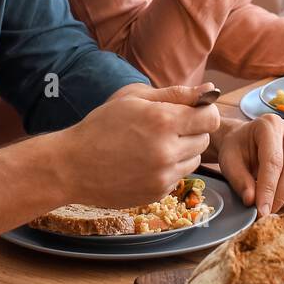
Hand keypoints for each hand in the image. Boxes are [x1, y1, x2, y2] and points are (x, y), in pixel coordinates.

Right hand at [60, 83, 220, 207]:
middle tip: (166, 127)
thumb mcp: (134, 98)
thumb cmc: (101, 125)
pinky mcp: (158, 193)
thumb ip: (176, 93)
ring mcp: (163, 176)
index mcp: (162, 121)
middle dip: (192, 131)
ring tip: (154, 145)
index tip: (191, 112)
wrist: (73, 165)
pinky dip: (169, 169)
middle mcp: (167, 151)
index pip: (211, 118)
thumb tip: (210, 90)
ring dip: (182, 151)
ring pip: (194, 160)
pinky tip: (145, 162)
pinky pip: (178, 176)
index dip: (204, 112)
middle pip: (204, 140)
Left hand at [215, 114, 283, 216]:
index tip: (261, 211)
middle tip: (266, 212)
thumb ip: (239, 181)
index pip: (273, 161)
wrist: (245, 140)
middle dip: (280, 196)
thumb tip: (251, 201)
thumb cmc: (237, 149)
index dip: (268, 189)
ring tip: (273, 206)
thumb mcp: (229, 162)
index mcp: (269, 125)